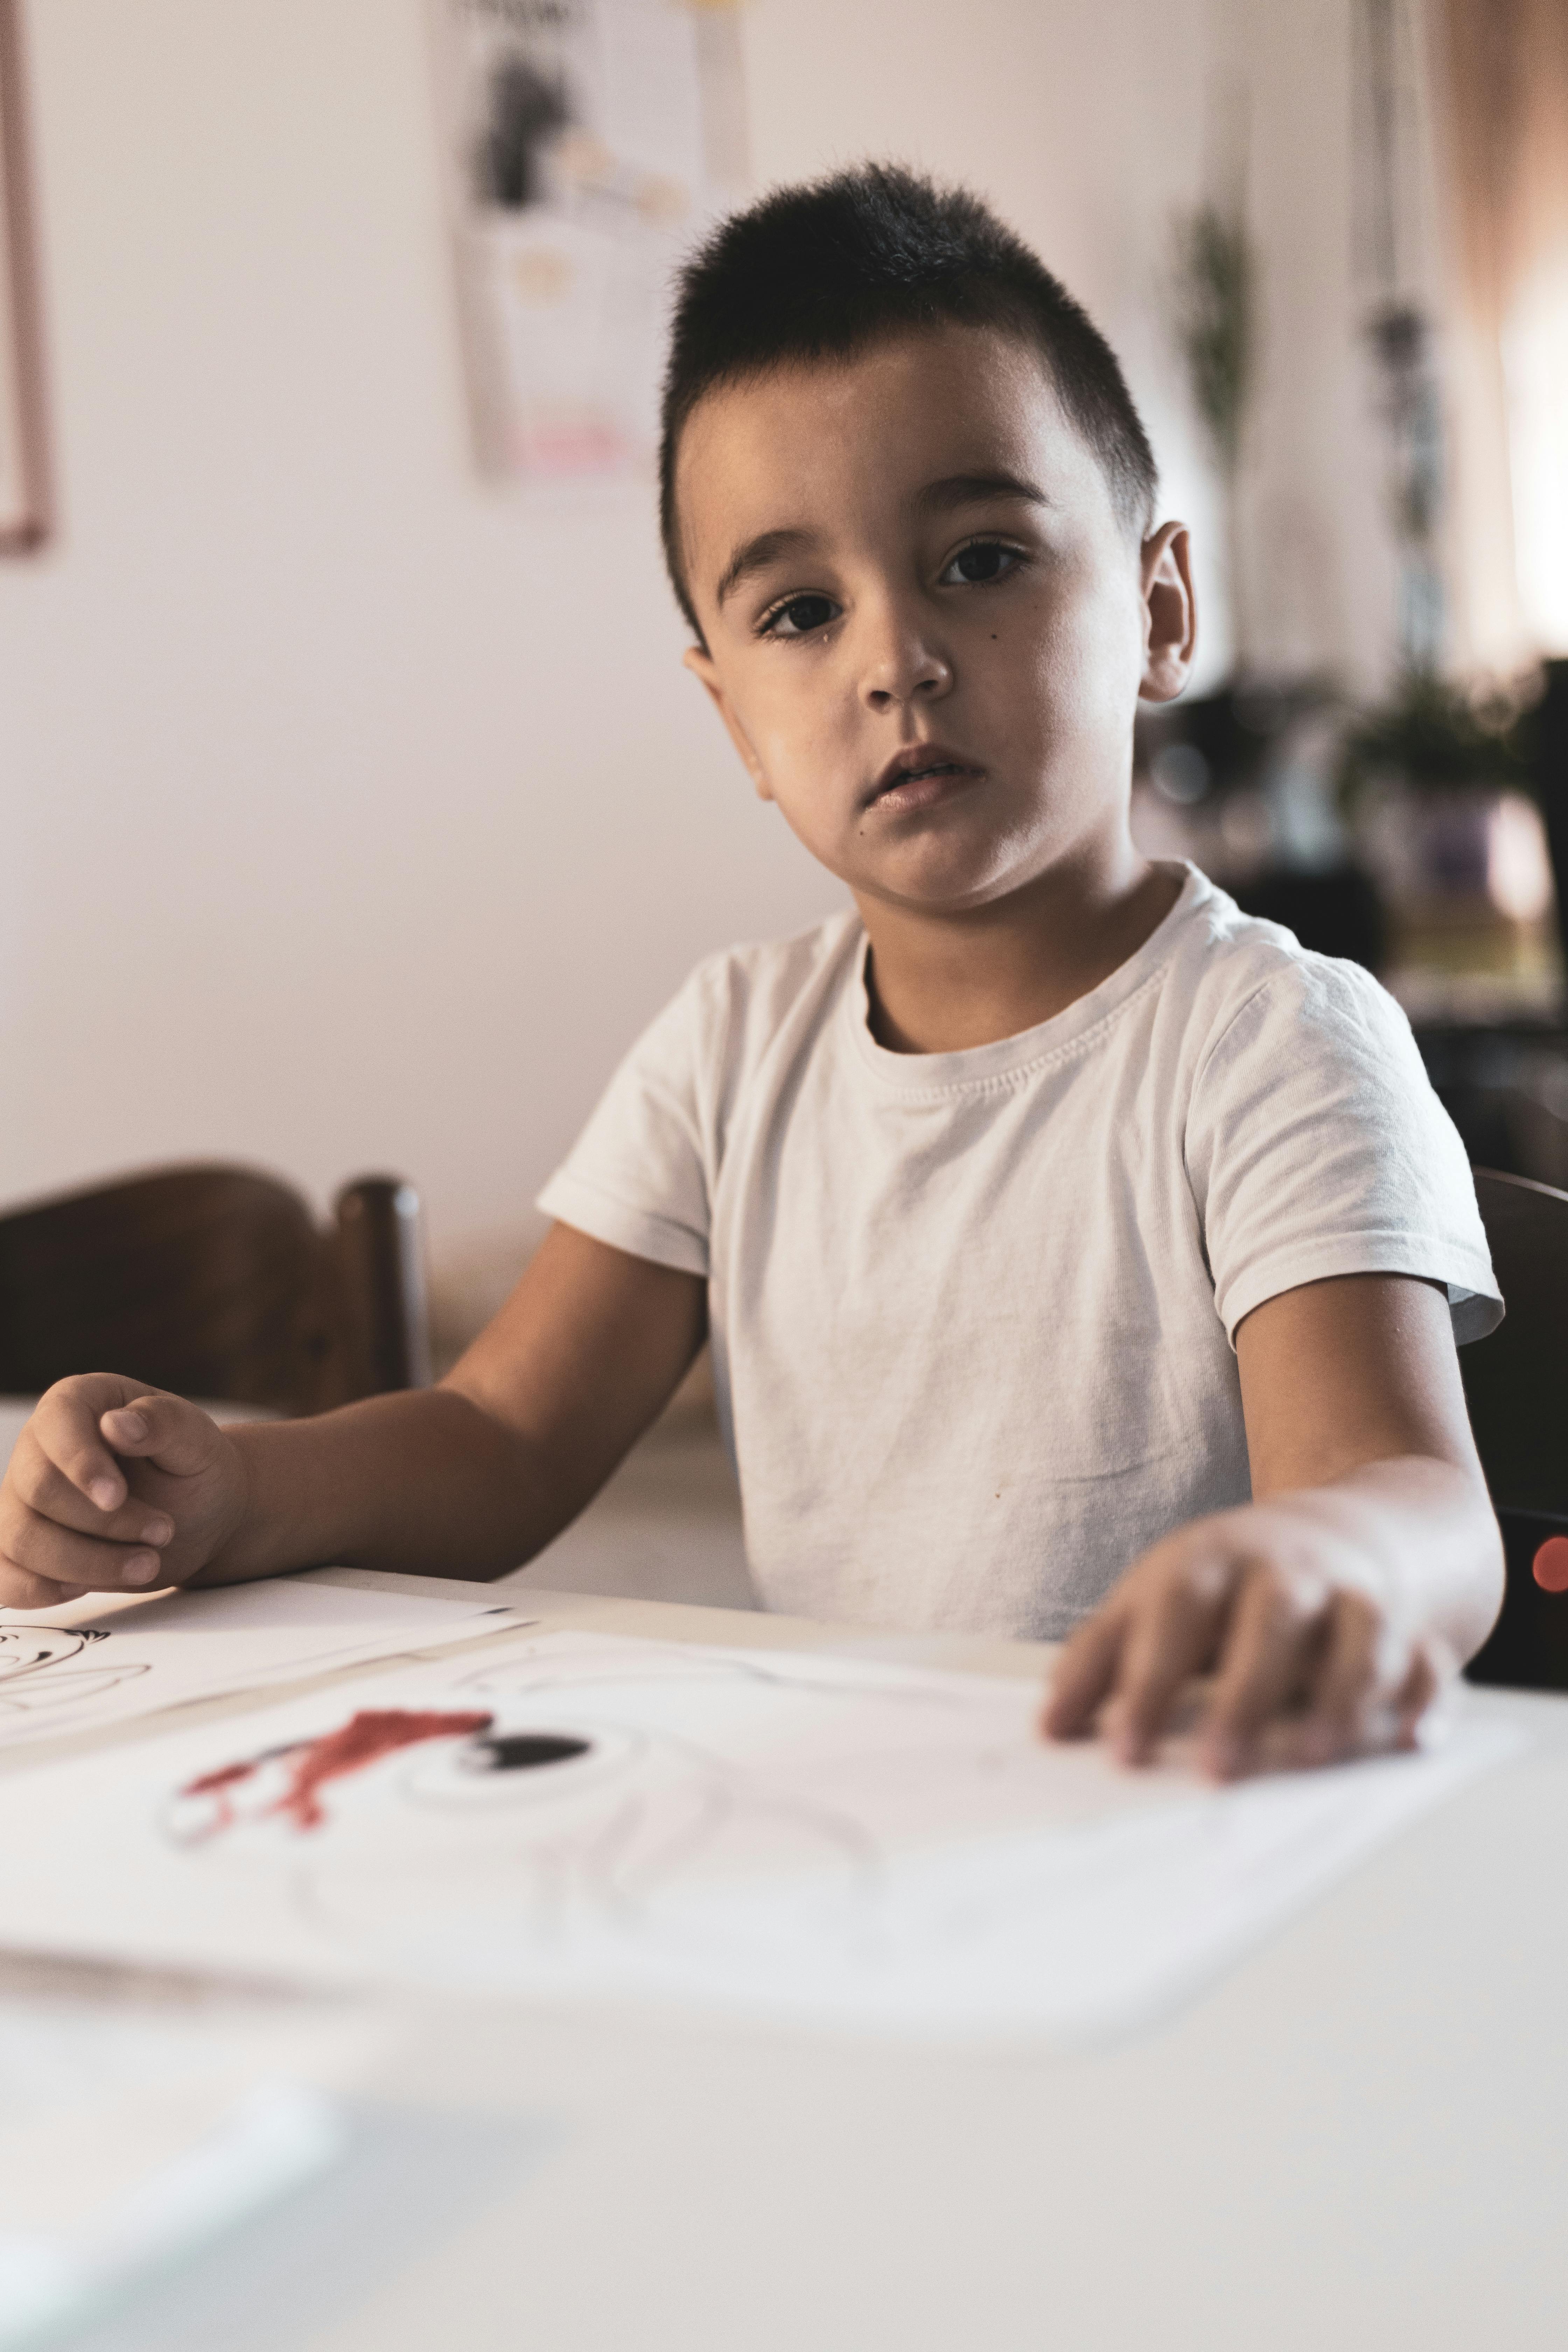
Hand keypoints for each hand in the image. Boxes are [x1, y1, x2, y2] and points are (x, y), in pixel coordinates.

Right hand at [0, 1376, 247, 1609]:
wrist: (200, 1513)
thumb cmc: (194, 1465)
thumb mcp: (196, 1439)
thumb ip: (163, 1423)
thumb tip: (116, 1423)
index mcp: (77, 1404)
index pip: (57, 1425)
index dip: (81, 1463)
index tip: (116, 1497)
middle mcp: (39, 1448)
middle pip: (38, 1490)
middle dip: (103, 1523)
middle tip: (163, 1532)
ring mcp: (24, 1500)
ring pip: (22, 1538)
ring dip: (85, 1563)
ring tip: (147, 1564)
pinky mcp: (25, 1547)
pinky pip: (4, 1574)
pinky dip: (35, 1589)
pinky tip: (81, 1590)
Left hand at [1041, 1492, 1445, 1778]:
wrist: (1344, 1531)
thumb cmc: (1228, 1584)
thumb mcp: (1156, 1599)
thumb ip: (1100, 1660)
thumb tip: (1047, 1728)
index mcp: (1211, 1563)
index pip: (1173, 1614)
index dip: (1148, 1679)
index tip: (1124, 1751)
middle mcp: (1288, 1574)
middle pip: (1268, 1621)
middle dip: (1244, 1695)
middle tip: (1216, 1769)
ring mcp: (1357, 1598)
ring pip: (1358, 1641)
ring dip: (1339, 1699)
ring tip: (1311, 1758)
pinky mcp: (1414, 1631)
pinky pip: (1429, 1666)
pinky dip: (1425, 1703)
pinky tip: (1409, 1743)